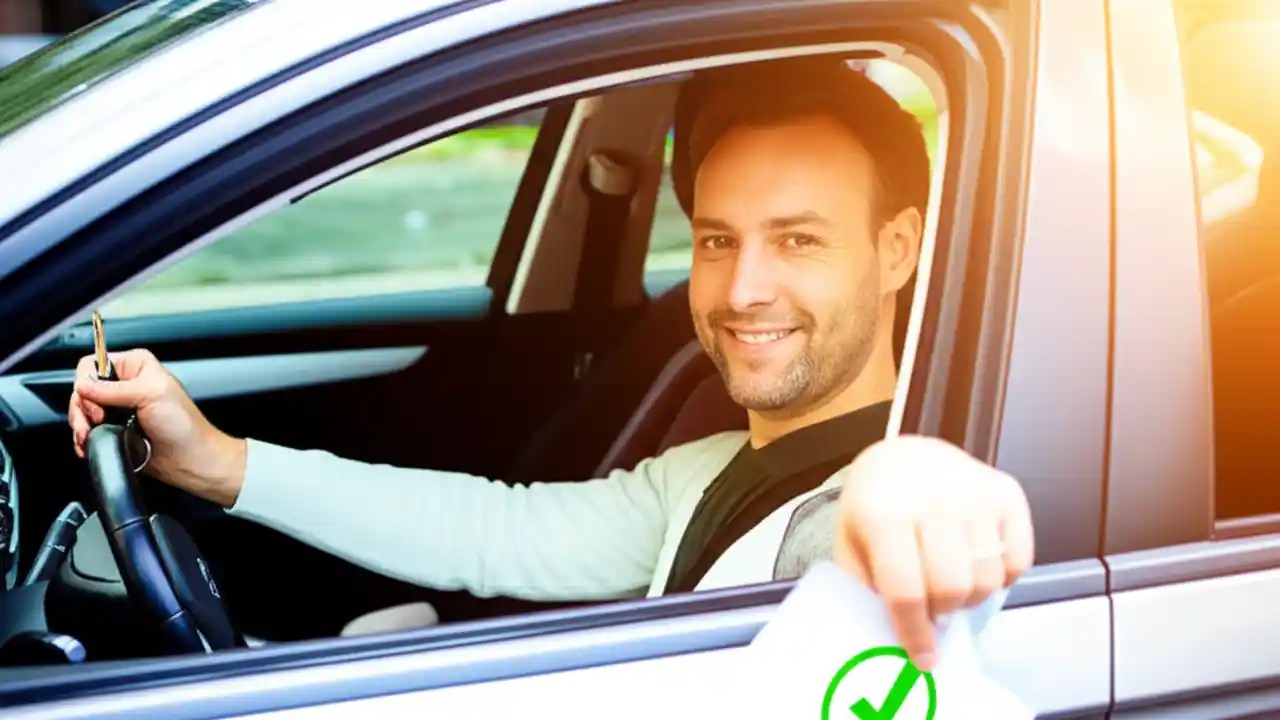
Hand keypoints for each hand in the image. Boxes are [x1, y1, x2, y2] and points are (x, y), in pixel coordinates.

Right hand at [68, 349, 245, 506]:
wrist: (188, 458)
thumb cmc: (183, 425)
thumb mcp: (151, 395)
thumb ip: (114, 389)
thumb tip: (83, 385)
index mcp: (136, 366)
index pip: (93, 364)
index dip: (87, 383)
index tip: (97, 403)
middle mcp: (124, 384)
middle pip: (82, 389)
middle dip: (82, 408)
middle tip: (97, 421)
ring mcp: (117, 408)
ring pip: (81, 410)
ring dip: (81, 425)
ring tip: (89, 435)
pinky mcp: (114, 428)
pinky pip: (87, 429)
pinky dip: (84, 437)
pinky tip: (88, 444)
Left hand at [832, 435, 1033, 671]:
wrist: (903, 456)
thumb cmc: (874, 507)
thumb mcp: (851, 544)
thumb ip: (867, 590)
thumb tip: (891, 645)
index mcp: (884, 513)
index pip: (905, 590)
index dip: (915, 632)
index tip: (923, 658)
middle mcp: (934, 499)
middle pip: (953, 588)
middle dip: (943, 612)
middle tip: (932, 609)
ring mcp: (975, 492)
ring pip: (988, 579)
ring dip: (970, 597)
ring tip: (950, 584)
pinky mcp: (1007, 492)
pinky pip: (1019, 560)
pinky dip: (1001, 577)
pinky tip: (976, 565)